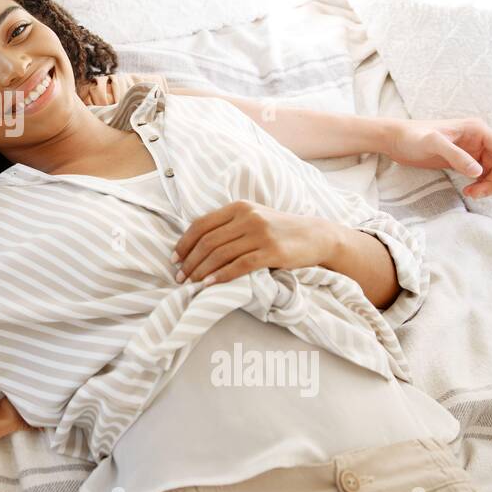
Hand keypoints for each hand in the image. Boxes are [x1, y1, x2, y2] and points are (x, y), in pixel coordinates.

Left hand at [170, 200, 338, 285]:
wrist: (315, 235)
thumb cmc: (279, 230)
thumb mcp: (253, 218)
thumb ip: (229, 225)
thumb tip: (195, 245)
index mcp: (239, 207)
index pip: (201, 224)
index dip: (185, 243)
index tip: (175, 258)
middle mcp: (248, 217)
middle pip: (208, 241)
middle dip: (190, 261)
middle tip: (180, 277)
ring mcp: (260, 234)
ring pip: (221, 254)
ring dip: (201, 271)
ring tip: (191, 284)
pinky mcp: (272, 252)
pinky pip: (239, 266)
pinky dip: (221, 276)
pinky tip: (209, 284)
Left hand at [381, 117, 491, 198]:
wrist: (394, 140)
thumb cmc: (412, 136)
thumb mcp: (433, 143)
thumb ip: (456, 156)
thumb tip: (478, 172)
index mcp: (477, 130)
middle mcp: (478, 139)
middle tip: (477, 194)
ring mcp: (471, 151)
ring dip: (487, 186)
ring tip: (470, 193)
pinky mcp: (462, 161)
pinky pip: (481, 175)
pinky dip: (479, 185)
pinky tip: (467, 191)